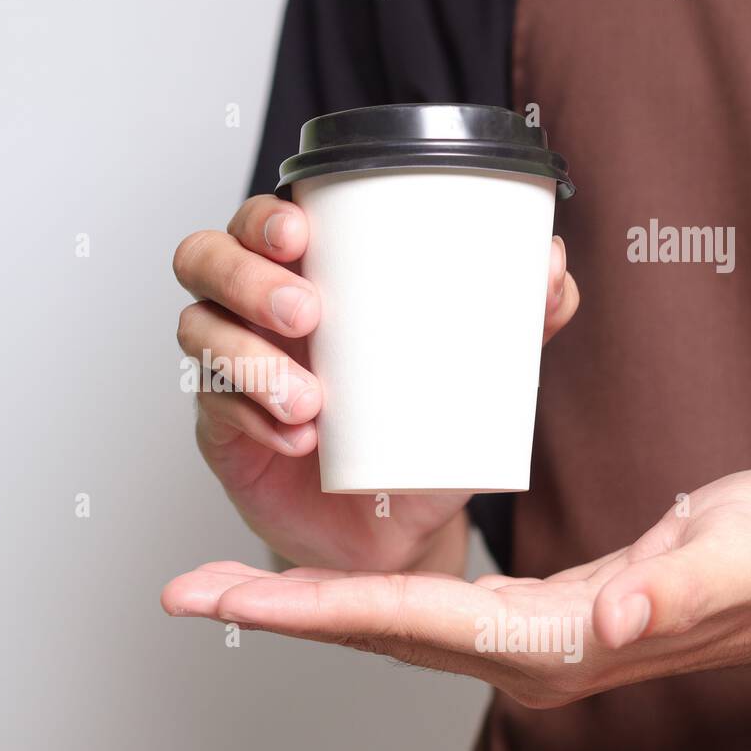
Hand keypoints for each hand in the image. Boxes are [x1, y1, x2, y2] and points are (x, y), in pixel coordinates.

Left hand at [163, 470, 750, 707]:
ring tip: (220, 586)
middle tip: (187, 592)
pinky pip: (413, 612)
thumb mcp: (735, 552)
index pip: (407, 621)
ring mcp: (513, 643)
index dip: (315, 607)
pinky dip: (350, 596)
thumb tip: (607, 622)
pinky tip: (315, 580)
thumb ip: (672, 590)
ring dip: (296, 607)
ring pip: (381, 624)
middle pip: (370, 631)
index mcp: (551, 640)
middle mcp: (517, 653)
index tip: (233, 598)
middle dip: (274, 612)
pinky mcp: (518, 621)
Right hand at [173, 195, 579, 570]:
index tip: (302, 234)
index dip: (262, 219)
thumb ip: (518, 324)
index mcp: (306, 276)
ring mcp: (231, 369)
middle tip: (307, 314)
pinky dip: (253, 419)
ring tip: (310, 401)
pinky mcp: (219, 429)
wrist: (392, 531)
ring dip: (248, 357)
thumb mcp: (476, 382)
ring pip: (196, 330)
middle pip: (204, 260)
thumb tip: (553, 266)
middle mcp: (255, 313)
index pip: (257, 224)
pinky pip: (212, 406)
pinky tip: (298, 441)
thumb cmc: (422, 436)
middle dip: (246, 277)